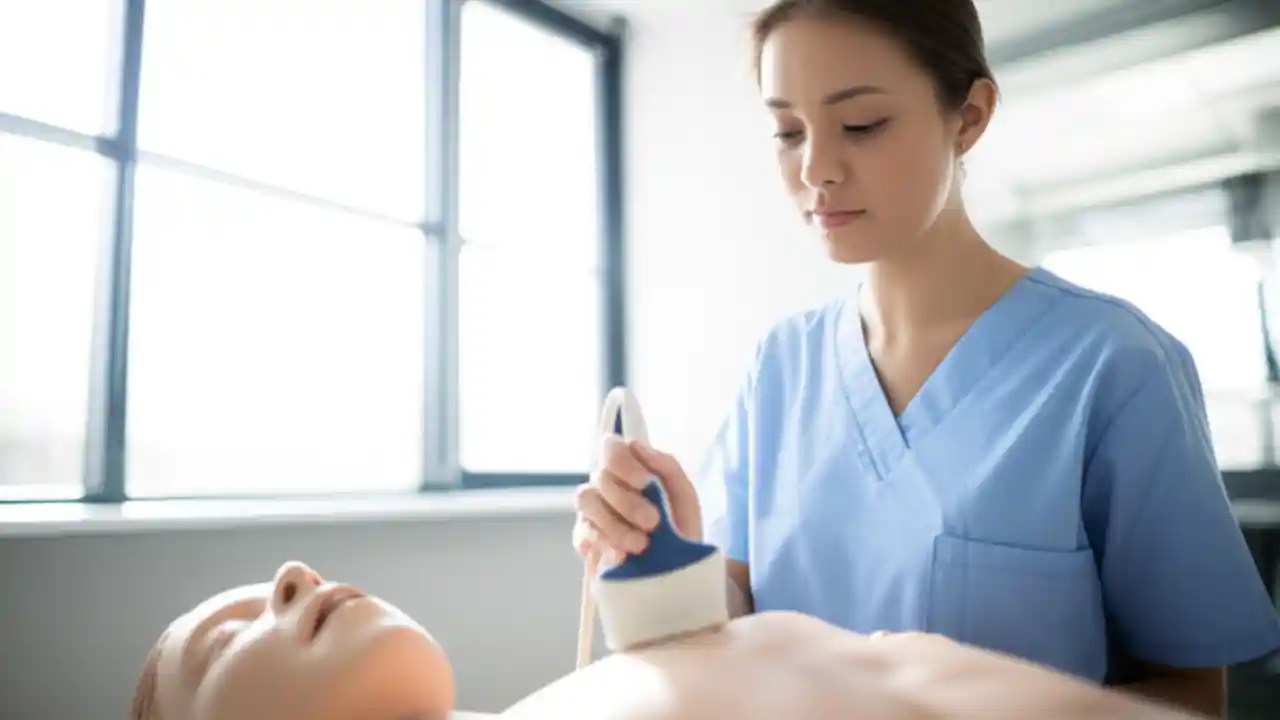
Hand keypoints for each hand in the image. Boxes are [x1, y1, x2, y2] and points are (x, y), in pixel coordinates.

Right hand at [572, 436, 702, 562]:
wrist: (678, 573)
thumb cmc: (681, 529)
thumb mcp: (684, 496)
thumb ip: (665, 466)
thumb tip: (637, 445)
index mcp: (630, 469)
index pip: (611, 448)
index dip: (623, 462)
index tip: (644, 483)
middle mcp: (607, 485)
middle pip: (601, 478)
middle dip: (628, 502)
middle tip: (653, 523)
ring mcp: (592, 512)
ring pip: (587, 502)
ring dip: (614, 524)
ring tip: (641, 545)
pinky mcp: (585, 540)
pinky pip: (582, 534)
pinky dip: (603, 544)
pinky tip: (621, 556)